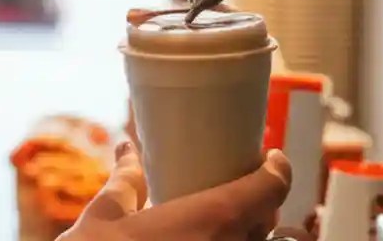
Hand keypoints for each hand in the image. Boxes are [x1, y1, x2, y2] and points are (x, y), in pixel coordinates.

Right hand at [60, 143, 293, 240]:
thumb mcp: (104, 218)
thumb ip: (124, 182)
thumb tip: (127, 151)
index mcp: (211, 220)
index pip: (270, 188)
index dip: (277, 169)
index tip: (271, 159)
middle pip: (270, 223)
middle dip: (262, 204)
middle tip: (243, 191)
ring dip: (255, 237)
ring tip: (235, 228)